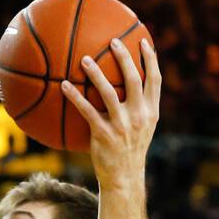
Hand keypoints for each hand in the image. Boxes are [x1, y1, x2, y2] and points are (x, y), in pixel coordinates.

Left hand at [60, 37, 160, 186]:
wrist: (124, 177)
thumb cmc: (130, 149)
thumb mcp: (143, 128)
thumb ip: (140, 107)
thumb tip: (129, 84)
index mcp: (151, 112)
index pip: (154, 80)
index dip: (150, 59)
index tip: (142, 41)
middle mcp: (139, 116)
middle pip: (133, 79)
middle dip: (124, 57)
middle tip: (112, 41)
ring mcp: (122, 125)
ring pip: (109, 93)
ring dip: (96, 74)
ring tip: (85, 59)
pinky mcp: (104, 134)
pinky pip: (87, 111)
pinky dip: (75, 96)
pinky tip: (64, 85)